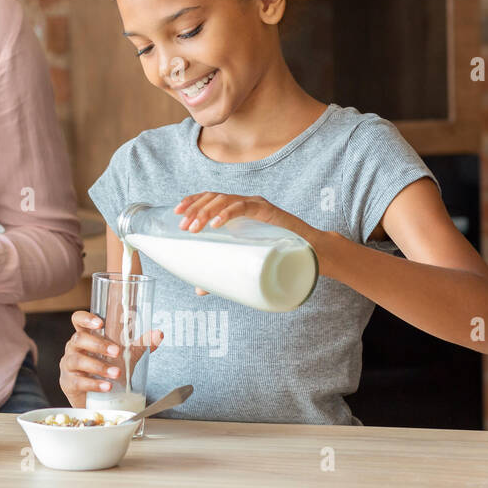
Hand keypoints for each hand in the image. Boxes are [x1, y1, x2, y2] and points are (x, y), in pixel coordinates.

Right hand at [59, 310, 162, 407]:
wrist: (97, 398)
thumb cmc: (107, 369)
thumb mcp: (125, 356)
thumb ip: (140, 344)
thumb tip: (159, 334)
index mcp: (86, 336)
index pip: (78, 320)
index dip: (86, 318)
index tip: (100, 323)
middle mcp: (74, 348)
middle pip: (79, 339)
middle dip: (98, 345)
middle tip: (116, 351)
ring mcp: (69, 365)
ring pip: (78, 360)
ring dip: (98, 366)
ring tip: (116, 373)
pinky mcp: (69, 383)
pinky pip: (78, 382)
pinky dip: (94, 384)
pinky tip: (107, 386)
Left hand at [174, 192, 317, 294]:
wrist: (311, 254)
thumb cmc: (277, 255)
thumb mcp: (245, 262)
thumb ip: (224, 271)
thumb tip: (199, 290)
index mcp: (237, 210)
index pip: (209, 197)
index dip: (191, 201)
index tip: (175, 213)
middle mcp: (245, 202)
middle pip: (213, 197)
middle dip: (195, 209)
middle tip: (183, 227)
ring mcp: (256, 204)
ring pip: (225, 199)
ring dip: (206, 212)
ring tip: (195, 228)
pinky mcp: (268, 211)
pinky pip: (244, 207)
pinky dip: (227, 213)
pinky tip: (216, 224)